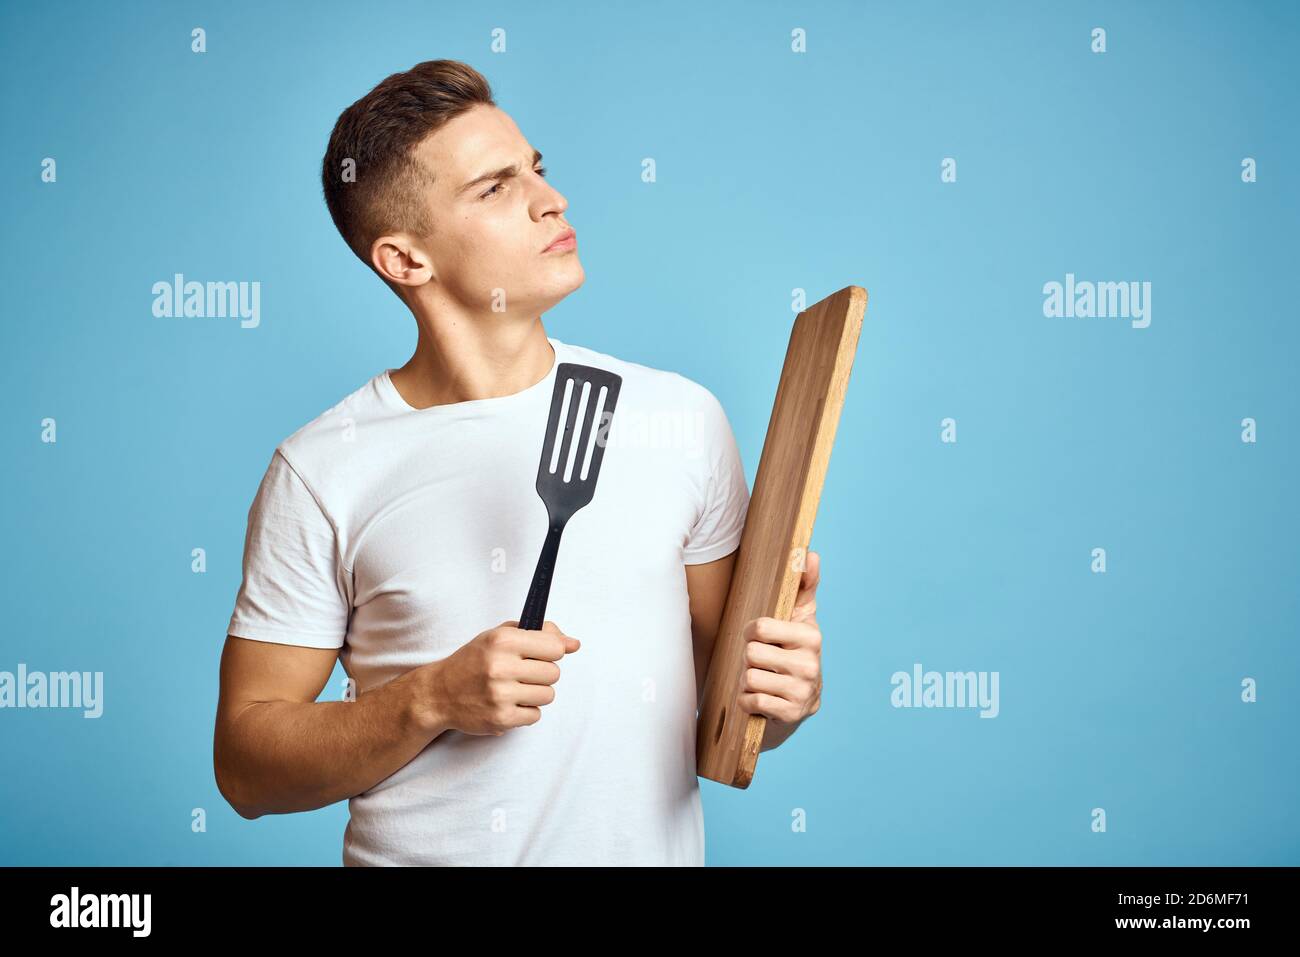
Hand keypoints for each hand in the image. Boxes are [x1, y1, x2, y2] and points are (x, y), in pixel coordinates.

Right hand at [423, 620, 579, 735]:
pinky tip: (509, 703)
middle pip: (554, 673)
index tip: (541, 654)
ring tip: (516, 689)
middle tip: (523, 674)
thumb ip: (538, 634)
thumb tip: (574, 644)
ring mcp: (500, 695)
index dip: (552, 651)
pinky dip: (526, 711)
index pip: (555, 647)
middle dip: (543, 674)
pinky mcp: (500, 719)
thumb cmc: (473, 661)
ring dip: (536, 694)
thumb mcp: (500, 636)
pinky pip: (535, 716)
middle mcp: (501, 666)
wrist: (439, 693)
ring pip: (548, 695)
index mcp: (503, 640)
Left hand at [737, 550, 821, 728]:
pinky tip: (761, 699)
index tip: (760, 636)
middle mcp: (811, 665)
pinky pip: (751, 702)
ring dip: (747, 681)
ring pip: (749, 678)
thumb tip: (810, 553)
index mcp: (812, 637)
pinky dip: (748, 702)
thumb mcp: (799, 618)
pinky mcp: (791, 715)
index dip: (751, 632)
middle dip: (749, 659)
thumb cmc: (793, 651)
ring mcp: (803, 692)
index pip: (760, 628)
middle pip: (751, 654)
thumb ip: (804, 585)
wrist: (798, 703)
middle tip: (762, 663)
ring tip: (762, 680)